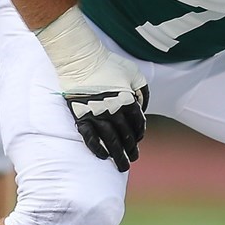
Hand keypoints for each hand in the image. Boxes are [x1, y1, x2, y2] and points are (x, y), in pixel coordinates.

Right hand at [36, 7, 148, 172]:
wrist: (81, 59)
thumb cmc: (109, 63)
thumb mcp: (134, 73)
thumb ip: (142, 91)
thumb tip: (143, 107)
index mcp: (128, 100)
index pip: (138, 123)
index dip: (139, 133)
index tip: (138, 140)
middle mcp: (114, 110)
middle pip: (126, 135)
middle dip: (131, 149)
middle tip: (133, 159)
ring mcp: (96, 114)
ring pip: (110, 140)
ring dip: (118, 155)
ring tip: (123, 165)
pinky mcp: (81, 116)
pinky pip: (89, 137)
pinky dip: (97, 148)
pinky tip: (103, 157)